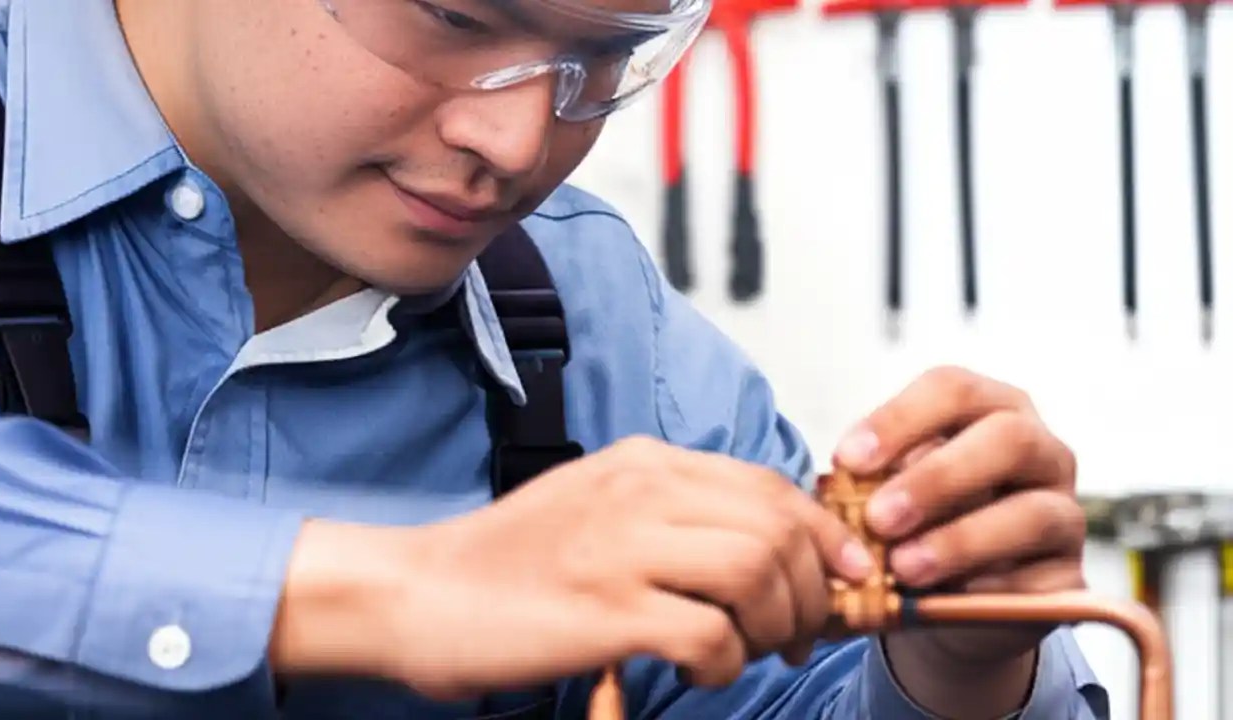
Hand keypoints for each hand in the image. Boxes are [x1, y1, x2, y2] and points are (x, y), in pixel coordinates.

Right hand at [270, 436, 871, 700]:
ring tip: (745, 653)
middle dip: (812, 591)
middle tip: (799, 635)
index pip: (770, 485)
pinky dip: (724, 664)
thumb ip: (673, 512)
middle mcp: (641, 491)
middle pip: (778, 529)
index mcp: (644, 463)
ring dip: (773, 627)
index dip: (824, 536)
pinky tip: (696, 671)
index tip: (846, 578)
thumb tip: (766, 546)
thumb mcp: (598, 506)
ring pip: (758, 573)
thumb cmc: (508, 563)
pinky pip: (712, 634)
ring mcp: (622, 546)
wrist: (418, 593)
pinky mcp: (605, 608)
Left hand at [831, 367, 1084, 712]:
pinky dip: (986, 588)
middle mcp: (1039, 450)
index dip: (899, 419)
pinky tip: (942, 599)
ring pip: (1031, 513)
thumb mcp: (886, 493)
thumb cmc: (912, 523)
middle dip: (937, 478)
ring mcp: (1064, 512)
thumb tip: (835, 485)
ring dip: (959, 540)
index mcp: (989, 409)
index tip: (847, 459)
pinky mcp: (1069, 577)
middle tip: (879, 518)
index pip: (952, 389)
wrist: (946, 597)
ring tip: (901, 567)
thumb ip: (870, 481)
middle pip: (1006, 439)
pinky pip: (1039, 579)